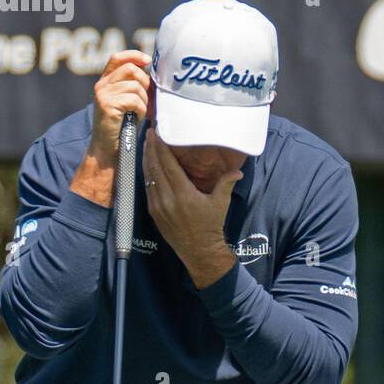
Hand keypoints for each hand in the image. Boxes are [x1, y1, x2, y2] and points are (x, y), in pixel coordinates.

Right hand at [70, 50, 150, 205]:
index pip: (118, 57)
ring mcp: (103, 95)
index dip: (134, 55)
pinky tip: (136, 118)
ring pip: (135, 86)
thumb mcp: (127, 101)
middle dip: (145, 83)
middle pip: (131, 70)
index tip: (148, 60)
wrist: (107, 149)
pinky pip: (135, 100)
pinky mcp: (107, 106)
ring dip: (144, 100)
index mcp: (105, 81)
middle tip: (146, 99)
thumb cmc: (122, 126)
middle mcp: (101, 85)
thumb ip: (134, 85)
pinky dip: (141, 109)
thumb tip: (153, 72)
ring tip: (139, 112)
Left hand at [143, 129, 240, 288]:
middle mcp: (167, 198)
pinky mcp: (153, 212)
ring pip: (148, 177)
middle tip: (150, 133)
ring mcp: (157, 205)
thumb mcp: (221, 203)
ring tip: (147, 145)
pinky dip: (147, 174)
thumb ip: (226, 183)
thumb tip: (238, 171)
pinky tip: (148, 165)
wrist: (199, 250)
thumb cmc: (211, 225)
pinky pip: (147, 188)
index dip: (161, 148)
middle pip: (154, 167)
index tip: (158, 133)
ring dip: (146, 159)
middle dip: (151, 149)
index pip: (168, 165)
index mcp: (183, 194)